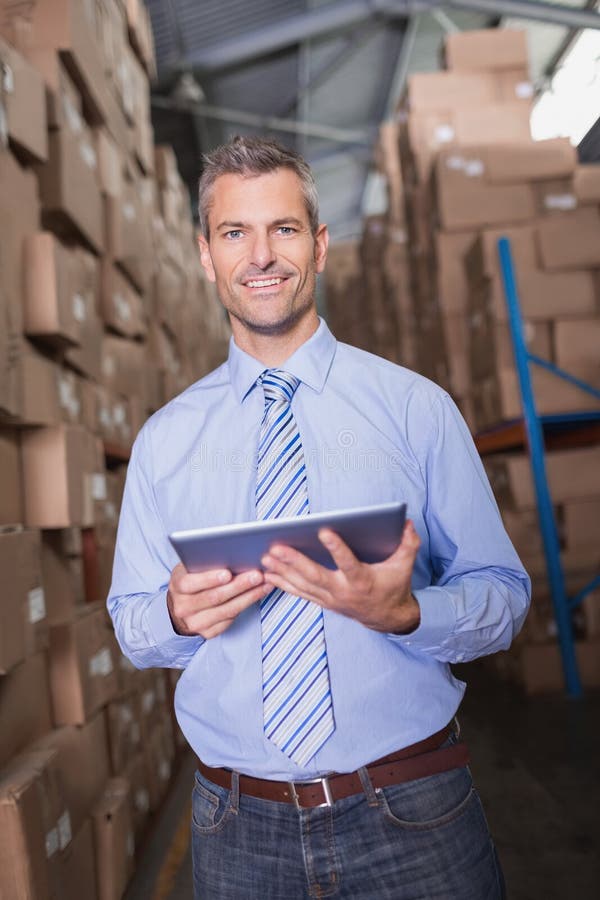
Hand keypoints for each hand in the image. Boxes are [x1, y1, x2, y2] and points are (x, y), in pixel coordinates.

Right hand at [167, 564, 270, 638]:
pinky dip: (247, 606)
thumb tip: (232, 553)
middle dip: (238, 586)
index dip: (209, 579)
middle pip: (214, 597)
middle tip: (257, 575)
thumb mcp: (191, 568)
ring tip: (264, 584)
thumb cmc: (192, 580)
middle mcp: (183, 607)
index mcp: (177, 586)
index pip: (190, 583)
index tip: (227, 573)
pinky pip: (230, 619)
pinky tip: (259, 594)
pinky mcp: (208, 633)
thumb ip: (204, 562)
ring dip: (249, 596)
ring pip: (226, 610)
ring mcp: (195, 623)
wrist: (181, 606)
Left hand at [261, 520, 421, 633]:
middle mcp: (343, 592)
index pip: (348, 563)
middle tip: (276, 547)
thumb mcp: (404, 566)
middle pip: (315, 576)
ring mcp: (331, 599)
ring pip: (303, 585)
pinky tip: (268, 573)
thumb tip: (407, 523)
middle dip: (294, 562)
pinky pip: (299, 593)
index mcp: (363, 581)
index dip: (337, 548)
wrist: (387, 618)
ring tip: (266, 557)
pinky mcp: (323, 602)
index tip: (324, 531)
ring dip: (283, 572)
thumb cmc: (394, 586)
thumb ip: (408, 544)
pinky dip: (283, 583)